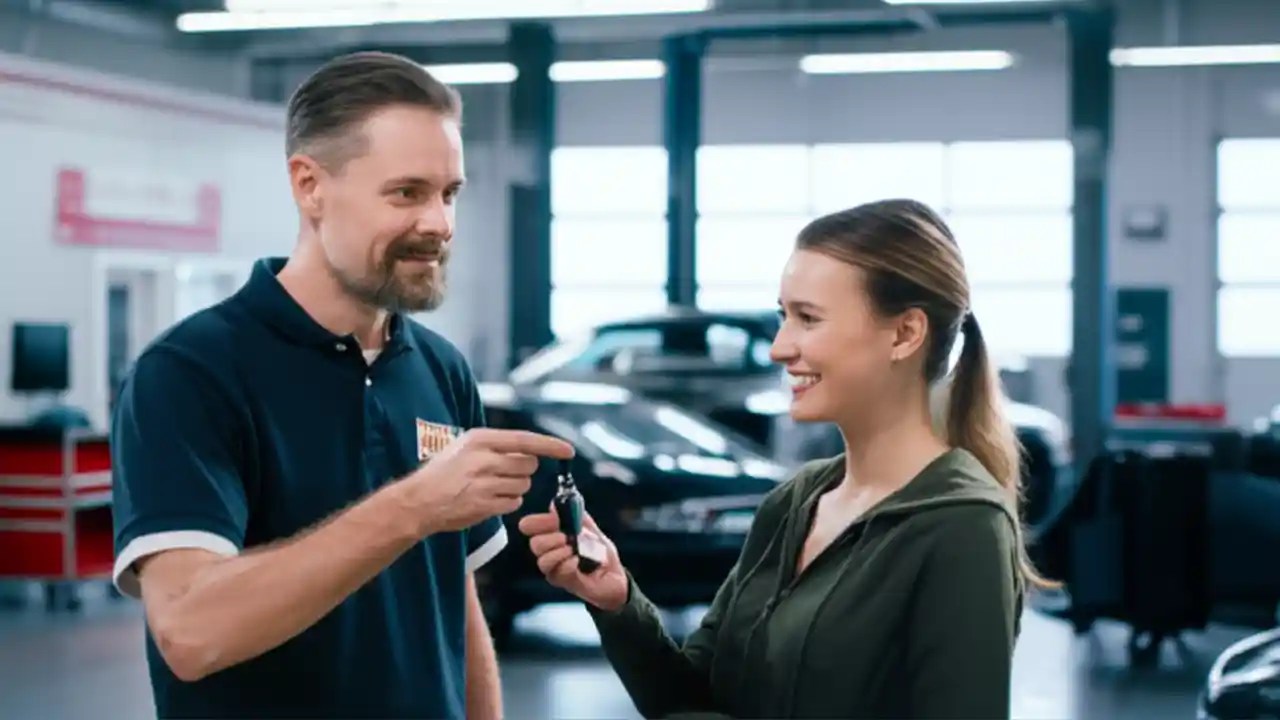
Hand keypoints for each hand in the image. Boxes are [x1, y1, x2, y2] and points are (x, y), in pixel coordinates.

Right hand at [403, 428, 573, 535]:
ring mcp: (484, 483)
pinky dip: (506, 503)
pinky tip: (488, 500)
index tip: (568, 451)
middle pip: (528, 465)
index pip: (525, 440)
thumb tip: (530, 451)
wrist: (419, 501)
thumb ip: (495, 446)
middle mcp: (484, 459)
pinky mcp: (484, 505)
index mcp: (480, 439)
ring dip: (514, 488)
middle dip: (523, 471)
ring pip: (522, 485)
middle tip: (503, 474)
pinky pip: (513, 503)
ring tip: (489, 488)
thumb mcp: (465, 447)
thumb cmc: (443, 472)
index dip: (550, 445)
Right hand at [518, 508, 628, 612]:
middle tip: (566, 537)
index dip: (537, 521)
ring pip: (542, 561)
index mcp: (553, 536)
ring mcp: (556, 569)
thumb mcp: (592, 530)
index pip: (530, 527)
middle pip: (535, 544)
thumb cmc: (601, 554)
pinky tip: (578, 562)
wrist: (617, 577)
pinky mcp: (565, 583)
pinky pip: (557, 574)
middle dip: (549, 538)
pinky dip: (567, 565)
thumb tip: (555, 504)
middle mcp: (550, 553)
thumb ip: (577, 517)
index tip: (554, 518)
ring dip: (558, 552)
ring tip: (572, 550)